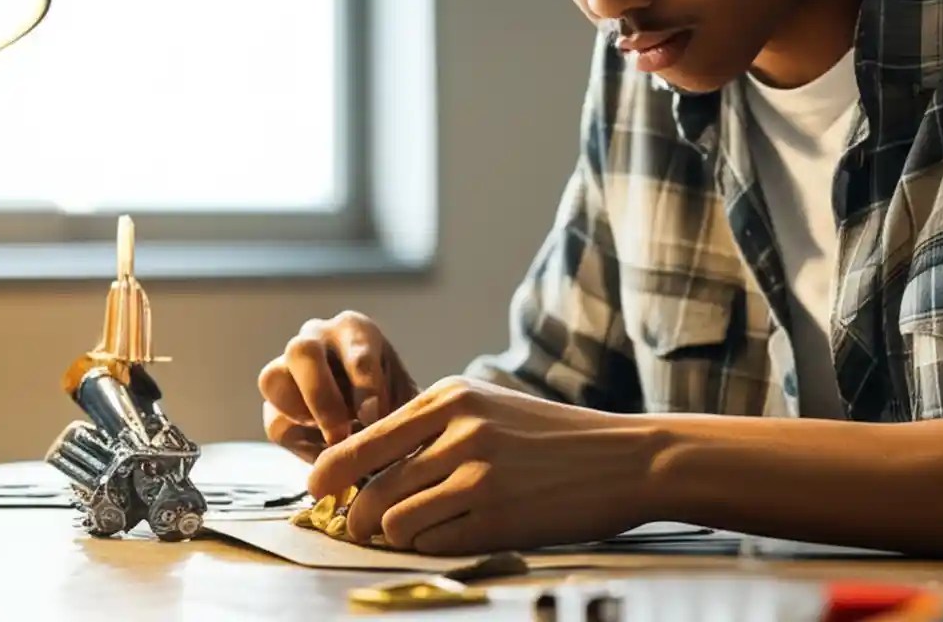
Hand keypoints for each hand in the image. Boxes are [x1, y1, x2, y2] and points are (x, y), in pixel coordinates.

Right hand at [259, 311, 418, 462]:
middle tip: (340, 433)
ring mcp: (287, 366)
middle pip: (302, 352)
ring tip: (333, 440)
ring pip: (273, 379)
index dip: (365, 388)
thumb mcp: (406, 401)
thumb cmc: (396, 401)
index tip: (373, 418)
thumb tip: (375, 430)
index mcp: (355, 330)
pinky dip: (300, 443)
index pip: (357, 352)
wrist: (379, 418)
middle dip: (322, 397)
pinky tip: (328, 453)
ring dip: (302, 414)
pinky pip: (274, 421)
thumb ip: (397, 412)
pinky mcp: (275, 403)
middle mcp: (315, 338)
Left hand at [307, 378, 664, 554]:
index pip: (365, 439)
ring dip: (397, 534)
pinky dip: (432, 544)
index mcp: (450, 397)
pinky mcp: (497, 516)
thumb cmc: (551, 437)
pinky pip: (432, 543)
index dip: (332, 472)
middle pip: (372, 489)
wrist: (623, 457)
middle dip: (357, 518)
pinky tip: (455, 532)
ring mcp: (477, 474)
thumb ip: (430, 431)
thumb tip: (367, 471)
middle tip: (358, 527)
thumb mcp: (488, 408)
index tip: (318, 490)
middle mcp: (458, 430)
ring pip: (394, 521)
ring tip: (421, 527)